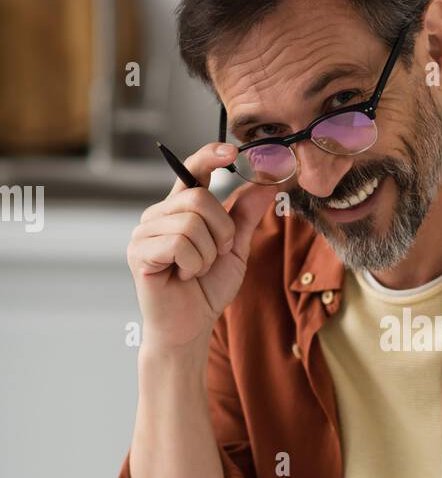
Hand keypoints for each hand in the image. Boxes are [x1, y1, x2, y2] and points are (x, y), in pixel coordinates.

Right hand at [127, 143, 276, 350]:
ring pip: (191, 222)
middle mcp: (159, 215)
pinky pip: (179, 244)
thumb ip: (245, 215)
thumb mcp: (235, 248)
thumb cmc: (206, 289)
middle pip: (199, 197)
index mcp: (180, 209)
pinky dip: (194, 264)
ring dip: (208, 252)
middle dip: (222, 230)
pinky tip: (184, 276)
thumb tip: (265, 182)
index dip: (209, 156)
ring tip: (197, 269)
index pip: (191, 169)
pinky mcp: (139, 253)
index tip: (232, 151)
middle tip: (217, 254)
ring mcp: (145, 232)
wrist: (190, 327)